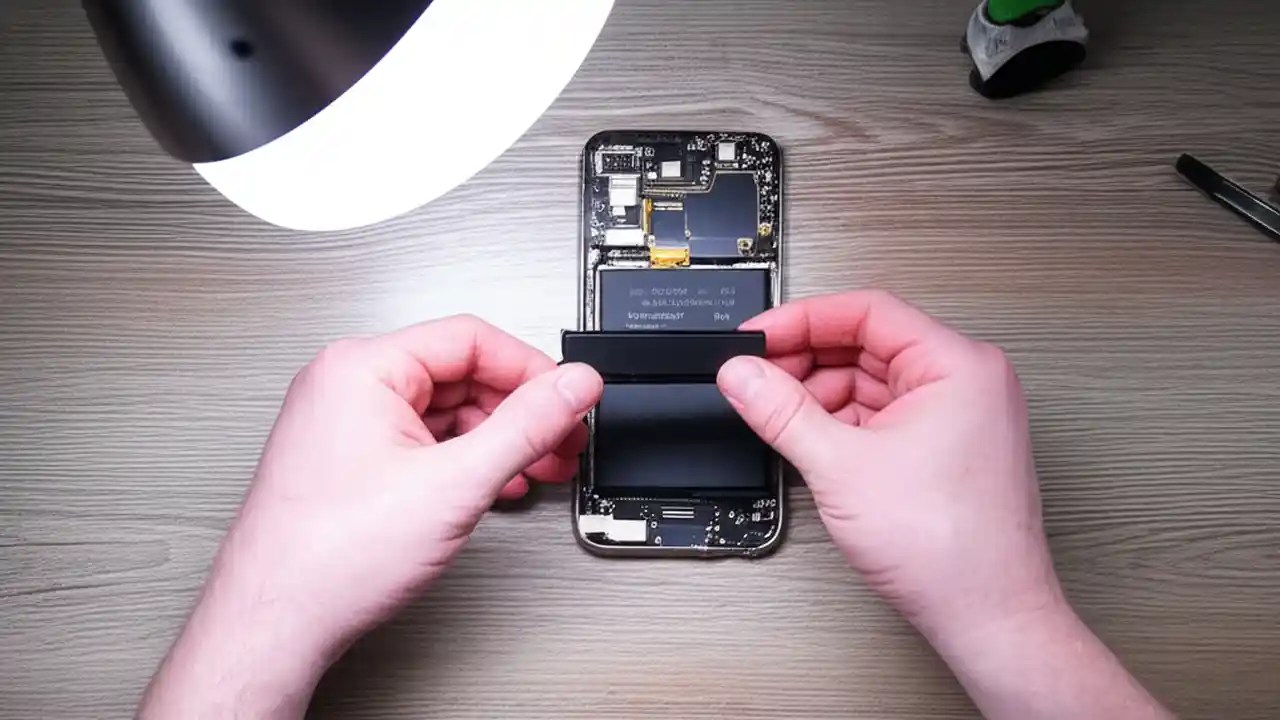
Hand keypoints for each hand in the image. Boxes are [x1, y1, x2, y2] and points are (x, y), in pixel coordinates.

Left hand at [139, 315, 602, 718]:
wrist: (273, 624)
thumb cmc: (329, 557)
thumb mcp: (455, 483)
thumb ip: (526, 427)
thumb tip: (572, 387)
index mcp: (361, 368)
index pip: (470, 339)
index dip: (530, 370)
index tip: (569, 398)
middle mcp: (346, 386)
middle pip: (460, 375)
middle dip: (520, 411)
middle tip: (562, 439)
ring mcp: (344, 424)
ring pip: (445, 412)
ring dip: (497, 440)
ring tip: (537, 468)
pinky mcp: (349, 461)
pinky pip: (422, 442)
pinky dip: (465, 461)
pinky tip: (492, 486)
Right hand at [717, 291, 1170, 719]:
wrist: (988, 618)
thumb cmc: (949, 548)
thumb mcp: (840, 465)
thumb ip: (780, 411)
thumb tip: (742, 374)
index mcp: (957, 366)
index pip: (867, 312)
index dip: (803, 319)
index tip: (758, 336)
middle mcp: (965, 383)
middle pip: (867, 347)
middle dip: (806, 362)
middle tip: (754, 378)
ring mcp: (957, 417)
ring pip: (870, 384)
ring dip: (819, 397)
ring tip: (774, 416)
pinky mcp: (944, 449)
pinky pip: (882, 416)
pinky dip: (841, 425)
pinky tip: (808, 439)